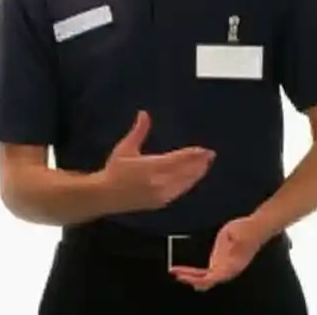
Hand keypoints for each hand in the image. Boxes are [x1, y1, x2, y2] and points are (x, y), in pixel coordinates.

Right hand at [100, 110, 214, 212]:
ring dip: (196, 173)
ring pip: (185, 182)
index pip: (178, 159)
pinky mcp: (161, 202)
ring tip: (205, 165)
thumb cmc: (115, 170)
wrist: (106, 195)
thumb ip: (138, 131)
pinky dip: (188, 183)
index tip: (205, 150)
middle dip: (199, 163)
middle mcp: (159, 181)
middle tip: (211, 155)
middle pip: (186, 171)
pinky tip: (192, 178)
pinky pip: (179, 191)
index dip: (193, 154)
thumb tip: (144, 113)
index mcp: (151, 166)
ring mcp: (161, 194)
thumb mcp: (125, 148)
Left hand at [170, 216, 271, 290]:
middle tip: (176, 273)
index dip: (198, 279)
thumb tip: (231, 242)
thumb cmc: (247, 230)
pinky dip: (194, 273)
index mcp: (231, 266)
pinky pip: (205, 273)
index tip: (185, 276)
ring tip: (176, 272)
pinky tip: (185, 271)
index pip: (212, 278)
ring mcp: (223, 267)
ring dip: (191, 277)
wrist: (255, 229)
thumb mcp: (238, 232)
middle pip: (205, 281)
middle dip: (190, 278)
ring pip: (204, 279)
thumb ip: (234, 239)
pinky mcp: (220, 262)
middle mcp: (226, 270)